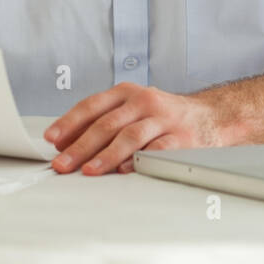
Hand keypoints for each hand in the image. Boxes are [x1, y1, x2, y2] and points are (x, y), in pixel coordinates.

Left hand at [43, 82, 221, 175]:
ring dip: (105, 155)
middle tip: (62, 163)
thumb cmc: (163, 116)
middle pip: (107, 123)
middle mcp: (144, 101)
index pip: (92, 106)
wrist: (211, 117)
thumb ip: (102, 121)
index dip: (70, 122)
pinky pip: (156, 149)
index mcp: (127, 92)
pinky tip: (124, 171)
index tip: (52, 139)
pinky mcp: (181, 138)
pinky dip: (138, 160)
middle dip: (80, 146)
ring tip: (88, 170)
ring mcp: (163, 119)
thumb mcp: (132, 109)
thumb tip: (65, 143)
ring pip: (129, 136)